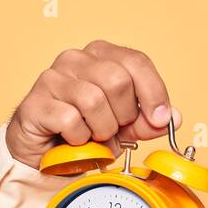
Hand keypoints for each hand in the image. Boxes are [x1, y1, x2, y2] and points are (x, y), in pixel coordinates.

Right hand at [6, 39, 181, 168]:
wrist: (47, 153)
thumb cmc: (88, 131)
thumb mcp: (127, 127)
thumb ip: (149, 121)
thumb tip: (172, 117)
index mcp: (101, 55)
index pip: (137, 61)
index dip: (154, 92)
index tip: (160, 119)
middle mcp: (75, 58)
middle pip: (118, 80)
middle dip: (123, 115)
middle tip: (113, 129)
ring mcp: (52, 77)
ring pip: (94, 101)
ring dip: (101, 129)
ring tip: (92, 135)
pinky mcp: (35, 102)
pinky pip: (70, 120)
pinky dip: (79, 138)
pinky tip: (73, 139)